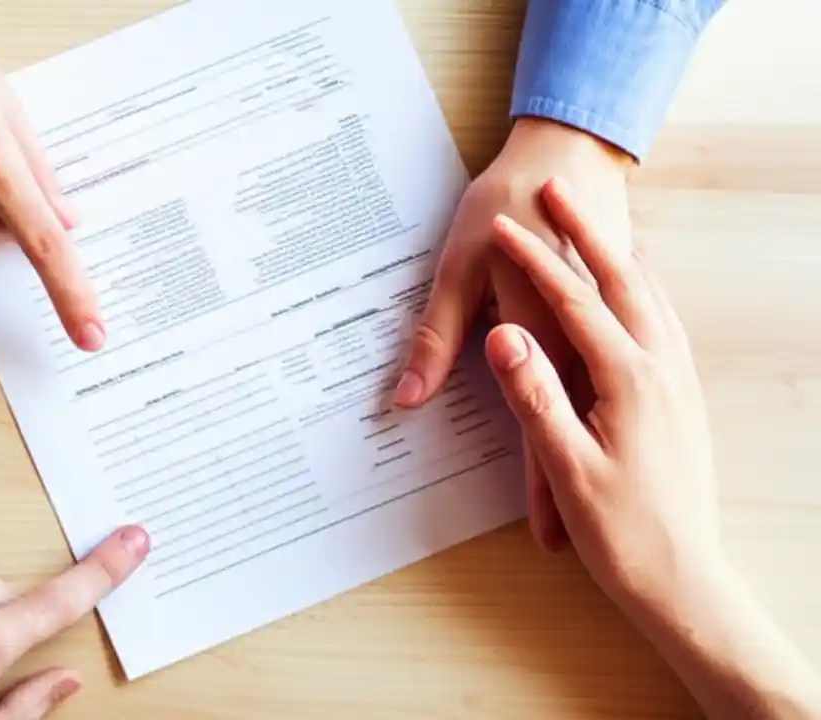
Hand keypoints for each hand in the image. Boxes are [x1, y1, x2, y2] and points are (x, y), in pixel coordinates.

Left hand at [394, 118, 633, 550]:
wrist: (566, 157)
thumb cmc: (506, 206)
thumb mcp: (458, 270)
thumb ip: (434, 337)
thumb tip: (407, 398)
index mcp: (545, 337)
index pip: (541, 427)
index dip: (541, 484)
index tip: (547, 533)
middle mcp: (583, 342)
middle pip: (573, 427)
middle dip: (567, 483)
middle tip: (565, 537)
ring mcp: (604, 330)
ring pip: (590, 405)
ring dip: (583, 449)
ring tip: (583, 501)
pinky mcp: (608, 318)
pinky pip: (598, 371)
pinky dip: (586, 404)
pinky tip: (583, 429)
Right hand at [484, 178, 716, 611]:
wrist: (688, 582)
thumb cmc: (625, 531)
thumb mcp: (569, 467)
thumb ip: (533, 396)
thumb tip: (502, 340)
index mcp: (628, 378)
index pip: (572, 299)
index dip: (532, 258)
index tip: (501, 222)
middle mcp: (660, 367)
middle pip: (618, 279)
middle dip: (583, 230)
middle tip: (552, 187)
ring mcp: (677, 380)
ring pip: (648, 296)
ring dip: (616, 252)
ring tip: (594, 219)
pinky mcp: (683, 398)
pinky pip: (664, 322)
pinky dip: (644, 290)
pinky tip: (638, 295)